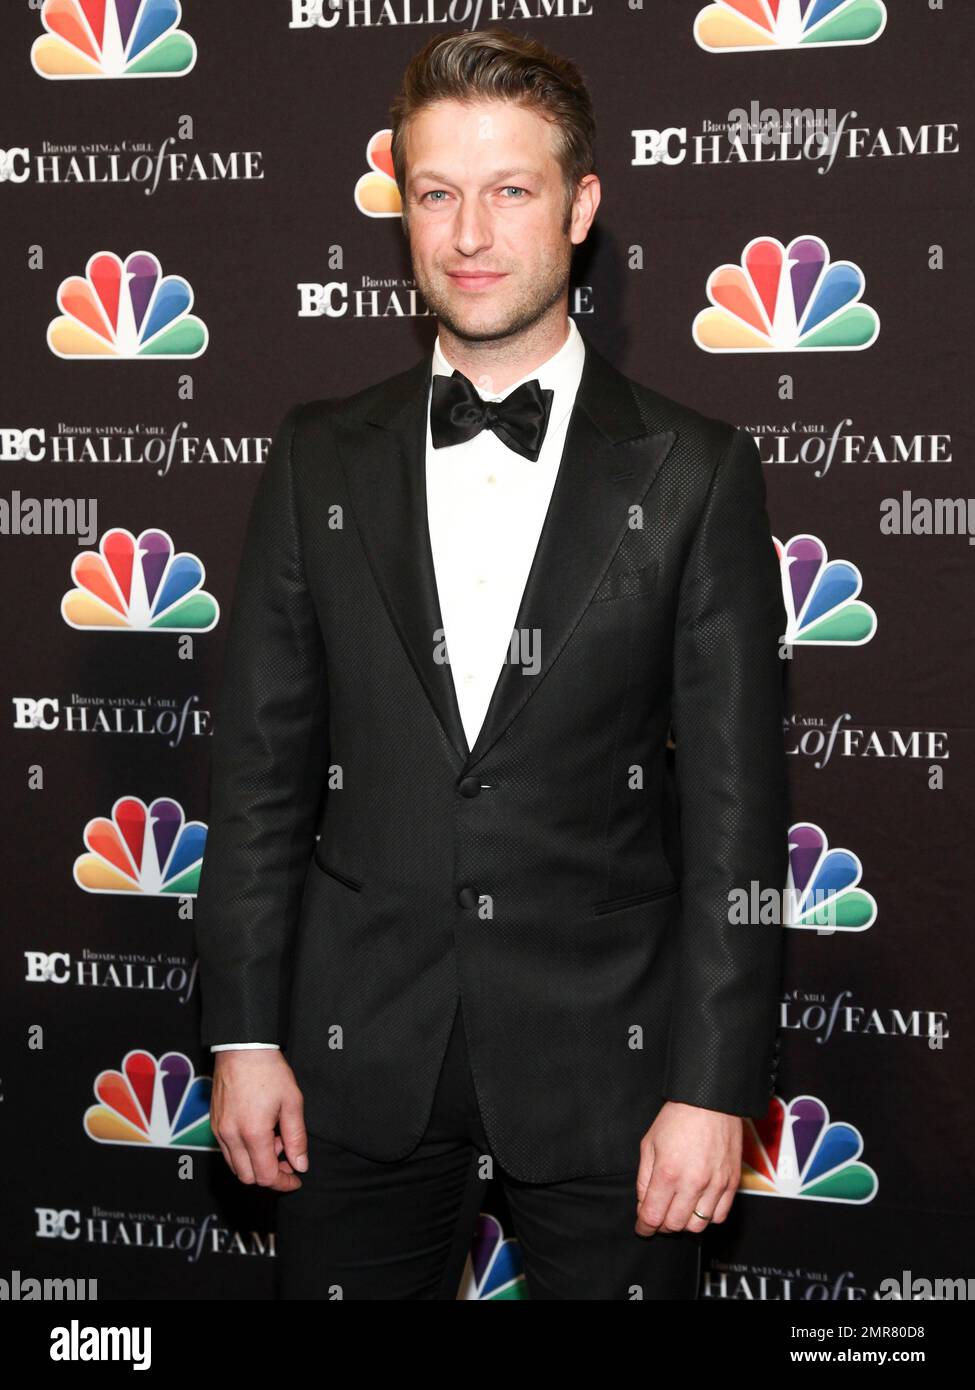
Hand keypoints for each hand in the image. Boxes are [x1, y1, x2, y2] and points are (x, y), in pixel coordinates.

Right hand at [210, 1049, 307, 1190]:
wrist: (243, 1048)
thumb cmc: (269, 1071)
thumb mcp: (292, 1102)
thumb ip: (296, 1137)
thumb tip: (300, 1164)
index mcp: (253, 1133)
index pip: (265, 1176)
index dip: (283, 1182)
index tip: (296, 1178)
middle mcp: (231, 1136)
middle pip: (248, 1177)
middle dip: (269, 1174)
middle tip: (287, 1158)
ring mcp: (219, 1130)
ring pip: (235, 1166)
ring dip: (255, 1164)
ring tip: (274, 1140)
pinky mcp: (215, 1123)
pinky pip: (227, 1151)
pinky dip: (243, 1152)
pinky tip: (258, 1133)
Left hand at [634, 1100, 741, 1235]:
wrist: (711, 1102)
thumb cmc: (677, 1118)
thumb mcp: (649, 1143)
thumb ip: (644, 1178)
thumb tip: (643, 1204)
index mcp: (668, 1172)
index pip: (653, 1216)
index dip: (644, 1227)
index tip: (642, 1227)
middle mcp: (693, 1183)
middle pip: (674, 1225)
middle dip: (661, 1225)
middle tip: (658, 1216)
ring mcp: (715, 1185)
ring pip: (698, 1226)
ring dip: (684, 1223)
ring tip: (678, 1210)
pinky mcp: (732, 1183)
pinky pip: (719, 1216)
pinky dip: (706, 1218)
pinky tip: (698, 1206)